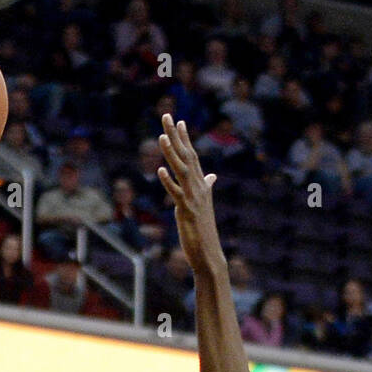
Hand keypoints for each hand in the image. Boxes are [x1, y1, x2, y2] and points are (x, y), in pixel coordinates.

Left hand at [157, 114, 223, 276]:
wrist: (209, 254)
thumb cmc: (204, 231)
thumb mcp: (204, 205)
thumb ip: (207, 188)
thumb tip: (212, 176)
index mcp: (201, 186)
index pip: (193, 157)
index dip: (185, 139)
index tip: (179, 121)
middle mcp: (199, 188)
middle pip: (186, 157)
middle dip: (177, 136)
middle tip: (167, 116)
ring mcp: (193, 199)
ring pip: (181, 171)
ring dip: (172, 153)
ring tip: (162, 136)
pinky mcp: (187, 211)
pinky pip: (176, 193)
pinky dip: (168, 181)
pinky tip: (160, 170)